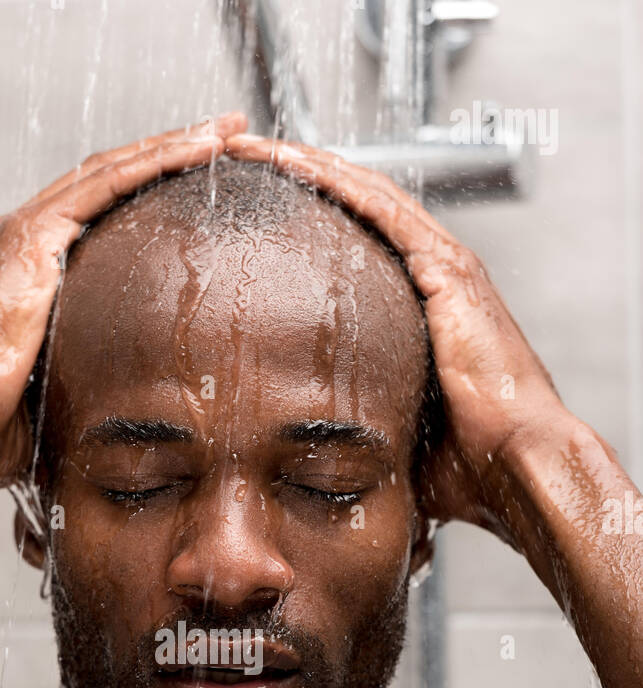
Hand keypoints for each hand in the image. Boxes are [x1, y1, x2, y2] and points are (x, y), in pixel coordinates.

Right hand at [0, 113, 247, 487]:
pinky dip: (156, 159)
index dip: (145, 197)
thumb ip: (83, 387)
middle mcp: (22, 240)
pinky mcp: (32, 235)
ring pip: (112, 169)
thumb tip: (120, 423)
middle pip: (108, 182)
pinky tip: (201, 146)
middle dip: (167, 155)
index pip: (96, 219)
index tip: (194, 189)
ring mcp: (25, 232)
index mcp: (25, 274)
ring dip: (173, 145)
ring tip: (226, 130)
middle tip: (223, 139)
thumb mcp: (51, 399)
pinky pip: (107, 182)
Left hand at [225, 133, 570, 536]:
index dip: (314, 214)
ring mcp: (446, 266)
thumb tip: (304, 445)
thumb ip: (357, 416)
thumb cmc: (467, 462)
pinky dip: (340, 180)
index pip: (360, 242)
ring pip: (369, 192)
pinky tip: (299, 162)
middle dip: (305, 176)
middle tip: (250, 158)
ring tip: (259, 147)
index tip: (263, 205)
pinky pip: (385, 209)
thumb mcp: (394, 428)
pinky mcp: (448, 270)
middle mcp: (438, 276)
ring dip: (313, 164)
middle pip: (361, 205)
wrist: (513, 464)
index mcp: (426, 307)